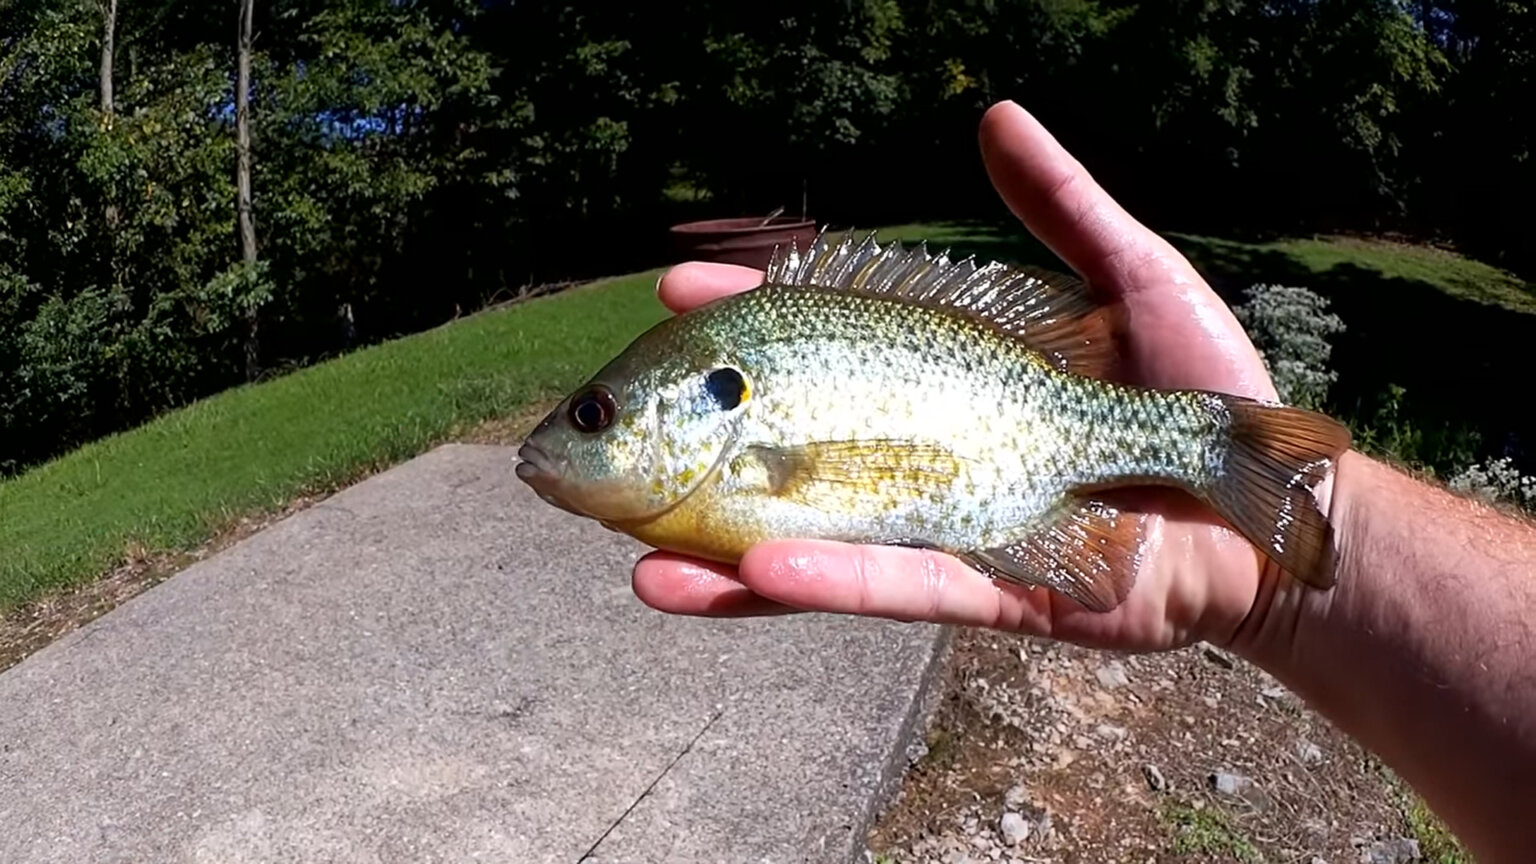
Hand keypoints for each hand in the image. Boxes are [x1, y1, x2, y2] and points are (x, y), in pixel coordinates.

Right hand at [632, 100, 1296, 652]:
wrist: (1270, 501)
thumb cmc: (1203, 383)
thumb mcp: (1129, 276)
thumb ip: (1057, 205)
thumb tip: (992, 115)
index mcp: (944, 382)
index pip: (823, 349)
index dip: (749, 324)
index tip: (682, 287)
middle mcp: (927, 459)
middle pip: (791, 461)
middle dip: (697, 461)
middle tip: (605, 447)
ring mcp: (950, 529)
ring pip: (816, 552)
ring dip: (722, 564)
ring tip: (635, 567)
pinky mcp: (989, 589)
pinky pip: (894, 588)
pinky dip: (828, 580)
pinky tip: (752, 571)